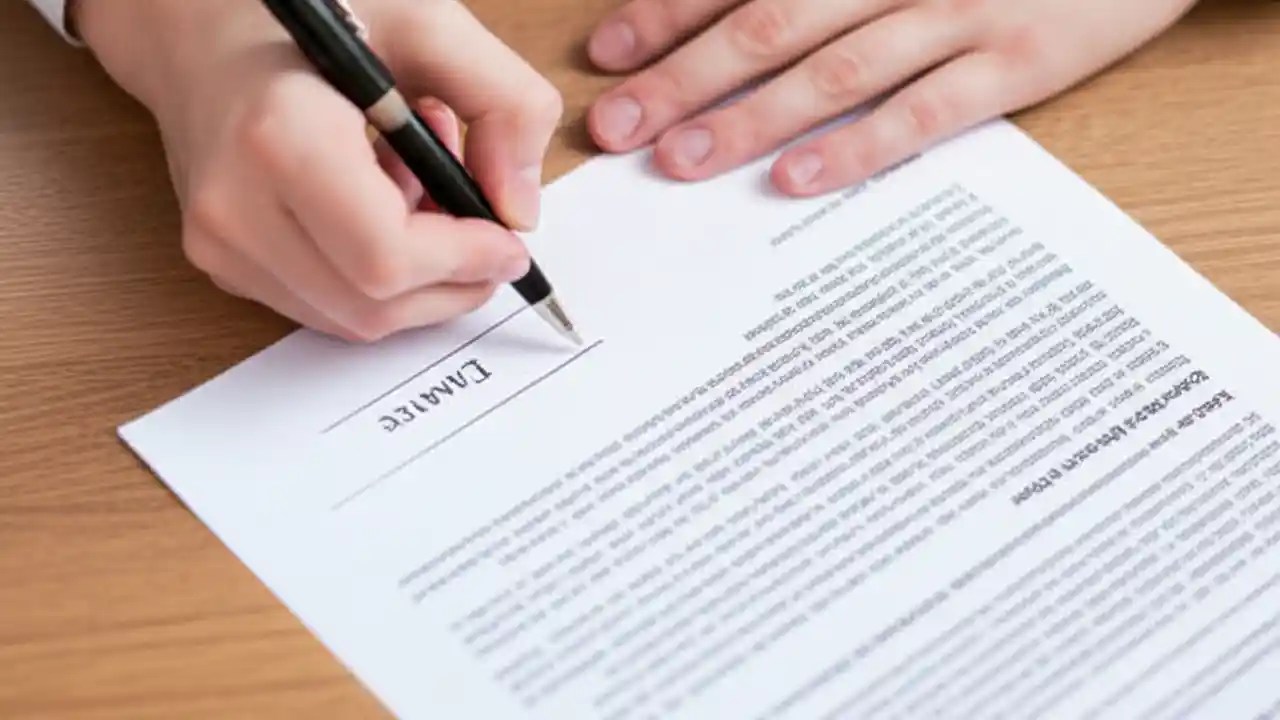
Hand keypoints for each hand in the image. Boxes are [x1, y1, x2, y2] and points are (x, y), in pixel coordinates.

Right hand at [76, 0, 562, 340]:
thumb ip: (504, 105)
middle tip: (483, 229)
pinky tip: (383, 212)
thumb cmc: (316, 15)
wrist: (198, 26)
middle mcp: (234, 205)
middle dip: (451, 282)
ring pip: (354, 320)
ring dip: (417, 283)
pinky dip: (376, 282)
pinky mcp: (220, 263)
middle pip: (375, 305)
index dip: (464, 261)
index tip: (508, 242)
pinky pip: (325, 306)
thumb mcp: (429, 24)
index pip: (386, 257)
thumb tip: (520, 211)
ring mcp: (218, 243)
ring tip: (425, 201)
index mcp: (280, 138)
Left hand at [585, 0, 1196, 195]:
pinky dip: (856, 146)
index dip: (667, 11)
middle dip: (682, 75)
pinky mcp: (1018, 61)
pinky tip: (793, 181)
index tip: (606, 54)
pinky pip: (924, 111)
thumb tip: (739, 8)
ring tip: (680, 161)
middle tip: (617, 128)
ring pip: (835, 68)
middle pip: (770, 22)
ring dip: (749, 116)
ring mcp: (961, 11)